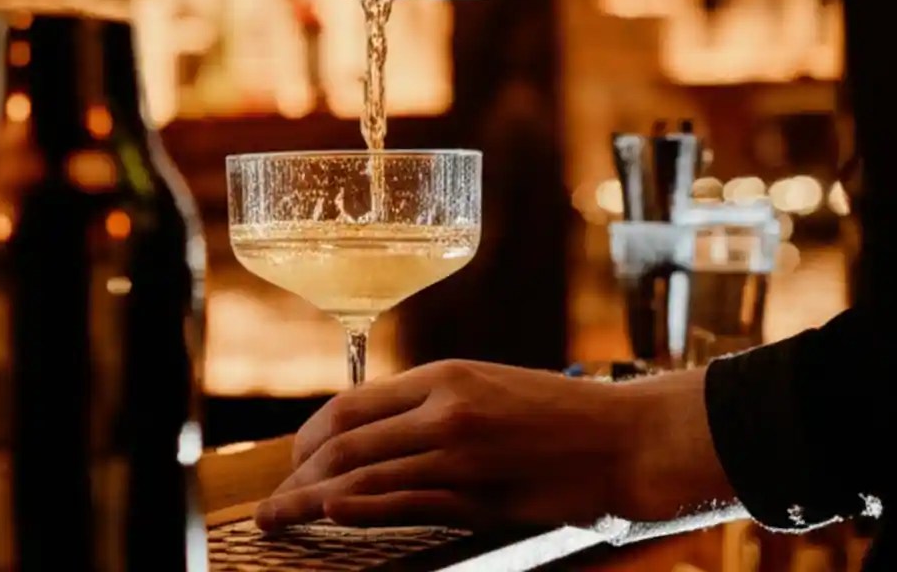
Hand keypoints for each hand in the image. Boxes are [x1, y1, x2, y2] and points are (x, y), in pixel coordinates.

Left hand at [254, 360, 731, 531]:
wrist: (623, 438)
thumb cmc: (559, 414)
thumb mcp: (489, 387)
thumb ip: (433, 406)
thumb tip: (377, 431)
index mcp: (443, 376)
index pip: (351, 403)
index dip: (310, 434)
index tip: (293, 459)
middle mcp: (444, 409)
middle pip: (345, 440)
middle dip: (297, 473)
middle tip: (272, 499)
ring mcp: (459, 455)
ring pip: (365, 475)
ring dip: (311, 500)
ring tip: (277, 519)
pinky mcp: (479, 497)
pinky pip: (406, 504)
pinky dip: (361, 509)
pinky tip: (330, 514)